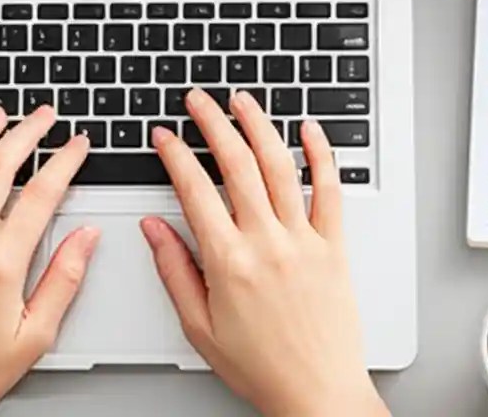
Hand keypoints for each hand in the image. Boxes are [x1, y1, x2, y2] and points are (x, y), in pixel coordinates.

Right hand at [142, 88, 389, 416]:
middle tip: (198, 100)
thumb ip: (174, 271)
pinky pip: (330, 190)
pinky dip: (321, 155)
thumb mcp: (199, 327)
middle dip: (212, 122)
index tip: (164, 136)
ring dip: (258, 125)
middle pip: (237, 164)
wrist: (318, 393)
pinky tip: (309, 130)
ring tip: (242, 101)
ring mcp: (304, 240)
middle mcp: (267, 242)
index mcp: (228, 262)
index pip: (195, 189)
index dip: (176, 155)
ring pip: (280, 166)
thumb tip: (154, 227)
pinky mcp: (334, 246)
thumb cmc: (261, 367)